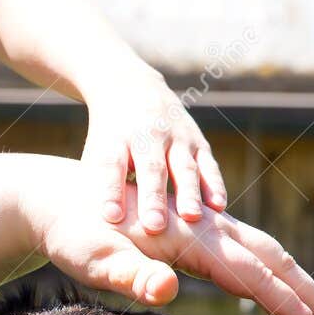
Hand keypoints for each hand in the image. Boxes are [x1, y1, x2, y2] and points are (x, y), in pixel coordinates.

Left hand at [23, 161, 313, 314]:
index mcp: (190, 235)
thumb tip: (166, 288)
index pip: (251, 272)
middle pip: (271, 258)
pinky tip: (276, 288)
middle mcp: (205, 224)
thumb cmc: (75, 233)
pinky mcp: (193, 229)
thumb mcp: (93, 258)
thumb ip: (129, 274)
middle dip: (305, 294)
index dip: (285, 302)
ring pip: (263, 251)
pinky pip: (245, 249)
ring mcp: (202, 224)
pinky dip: (272, 271)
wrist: (57, 197)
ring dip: (295, 282)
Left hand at [82, 70, 227, 232]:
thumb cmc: (109, 138)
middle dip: (153, 198)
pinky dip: (214, 185)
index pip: (111, 167)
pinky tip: (218, 207)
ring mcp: (176, 136)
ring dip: (188, 193)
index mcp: (114, 140)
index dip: (111, 192)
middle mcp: (147, 136)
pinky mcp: (198, 140)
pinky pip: (207, 164)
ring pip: (183, 167)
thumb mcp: (95, 152)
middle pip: (151, 169)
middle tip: (155, 227)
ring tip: (192, 218)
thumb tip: (95, 228)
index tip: (111, 217)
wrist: (130, 87)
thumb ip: (96, 185)